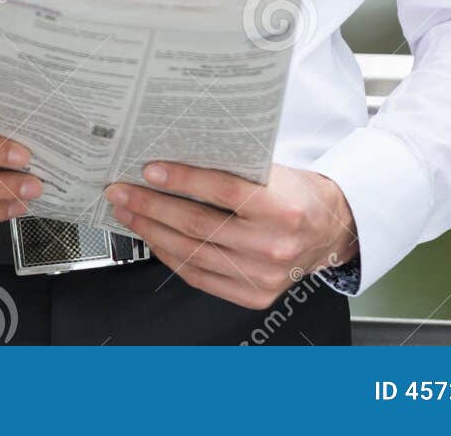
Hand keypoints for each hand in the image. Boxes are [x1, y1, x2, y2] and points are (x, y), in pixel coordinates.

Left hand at [104, 162, 356, 310]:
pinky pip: (199, 276)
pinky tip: (153, 238)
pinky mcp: (253, 295)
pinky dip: (170, 256)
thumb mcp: (273, 171)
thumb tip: (176, 155)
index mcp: (283, 208)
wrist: (329, 229)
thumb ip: (233, 167)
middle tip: (122, 191)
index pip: (223, 191)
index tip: (150, 170)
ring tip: (128, 213)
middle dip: (151, 206)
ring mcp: (262, 276)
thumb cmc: (296, 193)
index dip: (182, 179)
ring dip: (152, 231)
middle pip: (199, 225)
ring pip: (193, 253)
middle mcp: (273, 245)